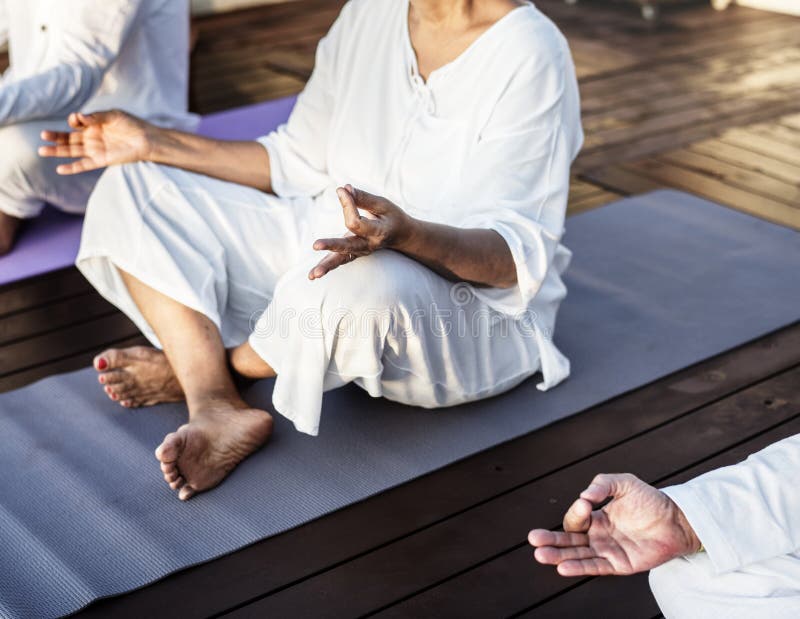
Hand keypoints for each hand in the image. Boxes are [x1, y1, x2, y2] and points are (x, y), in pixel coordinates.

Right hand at [38, 110, 153, 174]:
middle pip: (68, 138)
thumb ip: (96, 116)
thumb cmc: (132, 125)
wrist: (147, 139)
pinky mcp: (101, 160)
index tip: (77, 119)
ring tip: (42, 150)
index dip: (73, 120)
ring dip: (57, 151)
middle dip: (55, 136)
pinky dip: (72, 167)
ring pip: (72, 151)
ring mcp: (95, 149)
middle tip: (43, 135)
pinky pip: (83, 165)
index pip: (76, 123)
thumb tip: (79, 117)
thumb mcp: (113, 115)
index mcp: (93, 125)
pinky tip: (60, 169)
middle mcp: (92, 137)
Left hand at [308, 185, 413, 279]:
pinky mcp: (352, 253)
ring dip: (326, 266)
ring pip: (342, 259)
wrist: (401, 236)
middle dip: (331, 245)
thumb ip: (363, 197)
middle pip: (347, 246)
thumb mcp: (383, 204)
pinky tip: (311, 276)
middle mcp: (368, 245)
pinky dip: (326, 267)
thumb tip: (344, 189)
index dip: (347, 205)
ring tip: (313, 275)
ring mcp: (360, 252)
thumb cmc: (391, 217)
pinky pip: (339, 261)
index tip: (342, 190)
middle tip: (315, 245)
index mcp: (378, 233)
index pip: (356, 222)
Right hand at [528, 473, 700, 575]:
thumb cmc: (651, 500)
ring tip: (540, 554)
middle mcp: (598, 535)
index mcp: (596, 516)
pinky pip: (595, 567)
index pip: (576, 518)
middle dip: (550, 540)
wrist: (678, 520)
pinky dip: (579, 568)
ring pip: (577, 555)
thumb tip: (584, 496)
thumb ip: (603, 485)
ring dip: (558, 556)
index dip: (577, 512)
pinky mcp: (619, 564)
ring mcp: (607, 551)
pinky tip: (563, 567)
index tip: (585, 503)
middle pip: (568, 540)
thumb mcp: (624, 483)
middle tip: (533, 538)